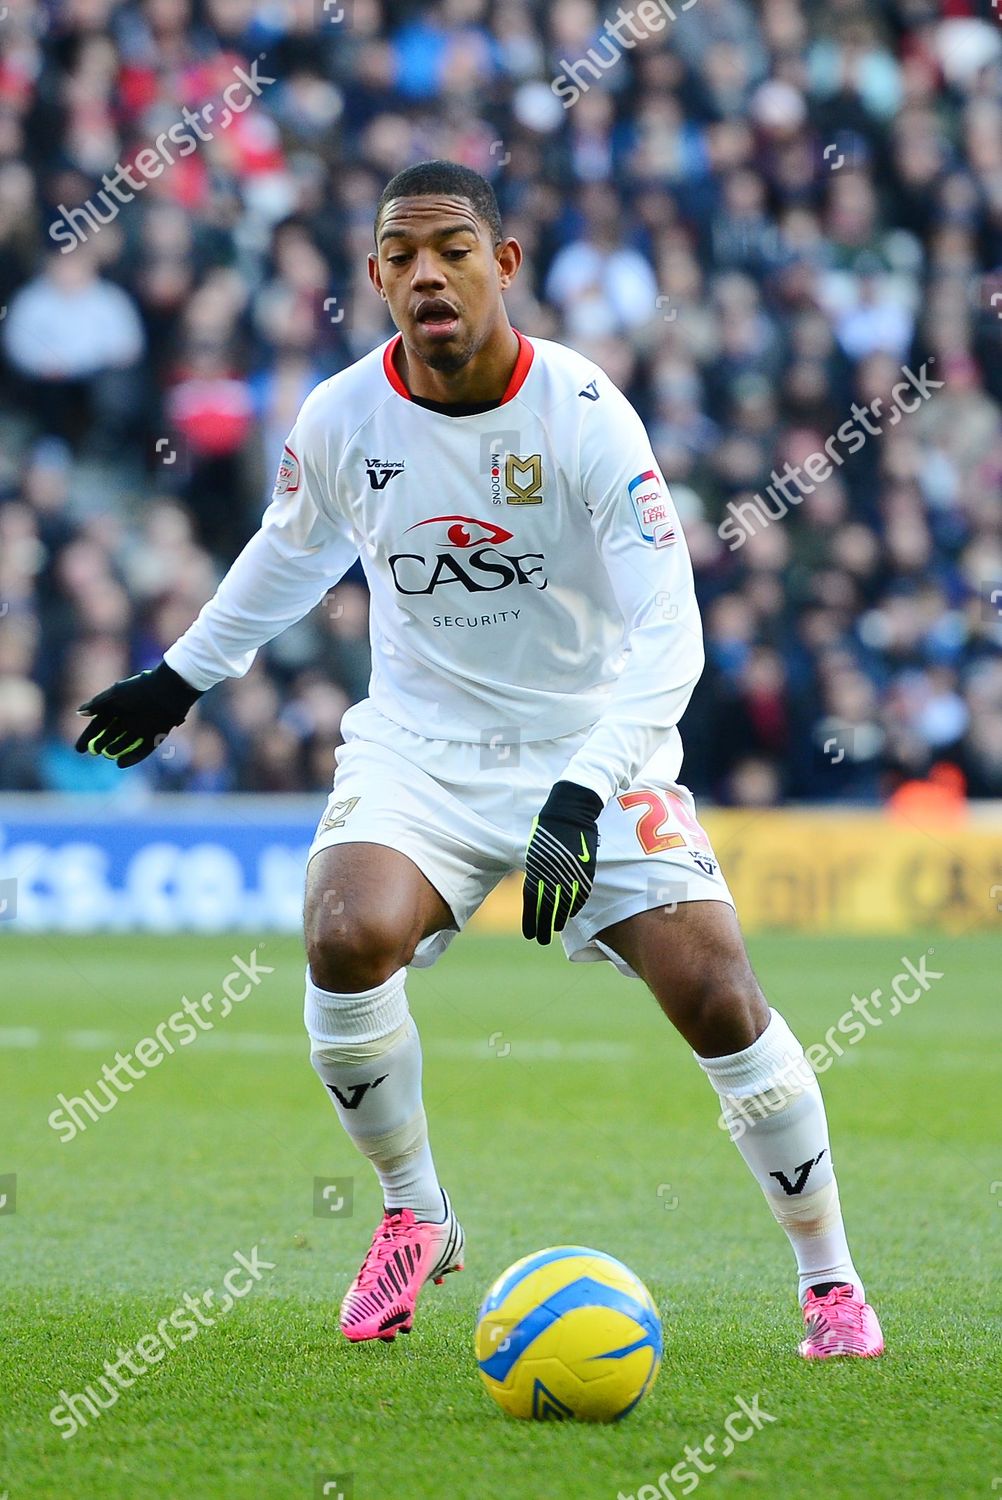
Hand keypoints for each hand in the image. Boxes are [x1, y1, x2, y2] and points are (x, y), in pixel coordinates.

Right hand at [75, 662, 202, 766]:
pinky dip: (132, 758)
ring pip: (126, 743)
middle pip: (111, 735)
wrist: (167, 691)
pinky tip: (121, 763)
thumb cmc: (139, 690)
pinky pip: (143, 750)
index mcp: (118, 706)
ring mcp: (143, 727)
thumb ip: (98, 703)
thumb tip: (79, 712)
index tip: (79, 749)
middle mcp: (129, 717)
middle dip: (101, 744)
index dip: (89, 736)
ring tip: (108, 753)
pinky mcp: (156, 736)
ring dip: (116, 750)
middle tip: (93, 752)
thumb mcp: (115, 694)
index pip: (100, 724)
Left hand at [521, 780, 602, 944]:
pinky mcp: (584, 868)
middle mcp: (551, 872)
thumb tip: (536, 892)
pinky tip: (573, 914)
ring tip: (556, 929)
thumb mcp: (535, 850)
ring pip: (565, 902)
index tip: (529, 934)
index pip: (532, 901)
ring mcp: (569, 871)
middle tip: (541, 940)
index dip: (530, 919)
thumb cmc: (548, 829)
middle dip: (543, 925)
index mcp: (536, 868)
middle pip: (547, 906)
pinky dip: (576, 904)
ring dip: (560, 918)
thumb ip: (537, 871)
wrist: (570, 810)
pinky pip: (580, 891)